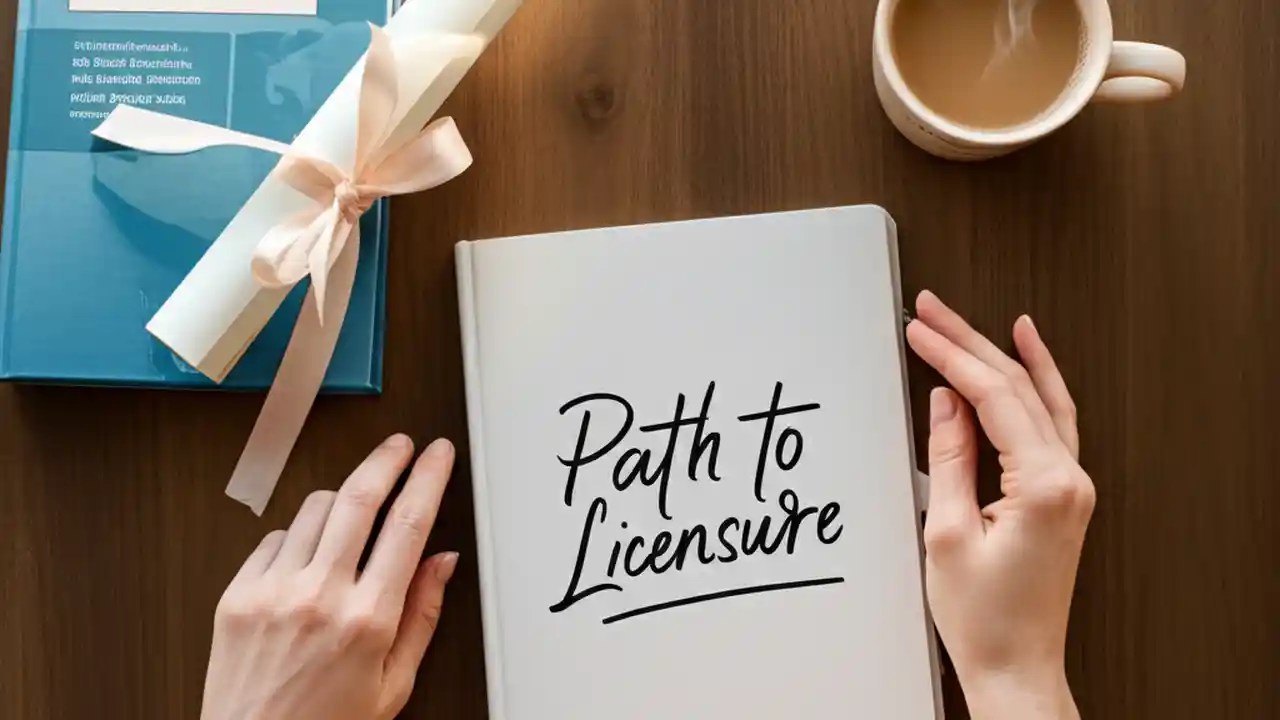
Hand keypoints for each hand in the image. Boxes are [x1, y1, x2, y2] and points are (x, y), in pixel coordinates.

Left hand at [202, 435, 457, 719]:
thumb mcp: (393, 683)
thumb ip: (422, 615)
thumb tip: (442, 562)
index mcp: (368, 620)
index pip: (408, 524)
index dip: (428, 479)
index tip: (437, 456)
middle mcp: (319, 597)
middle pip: (360, 497)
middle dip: (386, 459)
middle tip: (400, 445)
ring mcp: (273, 592)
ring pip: (314, 508)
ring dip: (341, 501)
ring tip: (351, 519)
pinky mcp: (236, 595)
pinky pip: (274, 538)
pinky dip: (296, 538)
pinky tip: (306, 561)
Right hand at [907, 292, 1093, 719]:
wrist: (1016, 668)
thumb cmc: (984, 619)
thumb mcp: (945, 531)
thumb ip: (948, 457)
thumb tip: (946, 401)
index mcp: (1044, 485)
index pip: (994, 397)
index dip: (951, 356)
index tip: (919, 330)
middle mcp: (1069, 479)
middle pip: (1020, 388)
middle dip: (971, 343)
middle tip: (933, 310)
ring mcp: (1073, 487)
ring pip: (1041, 399)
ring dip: (1005, 357)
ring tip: (978, 319)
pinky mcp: (1063, 497)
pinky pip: (1054, 424)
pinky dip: (1038, 387)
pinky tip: (1026, 362)